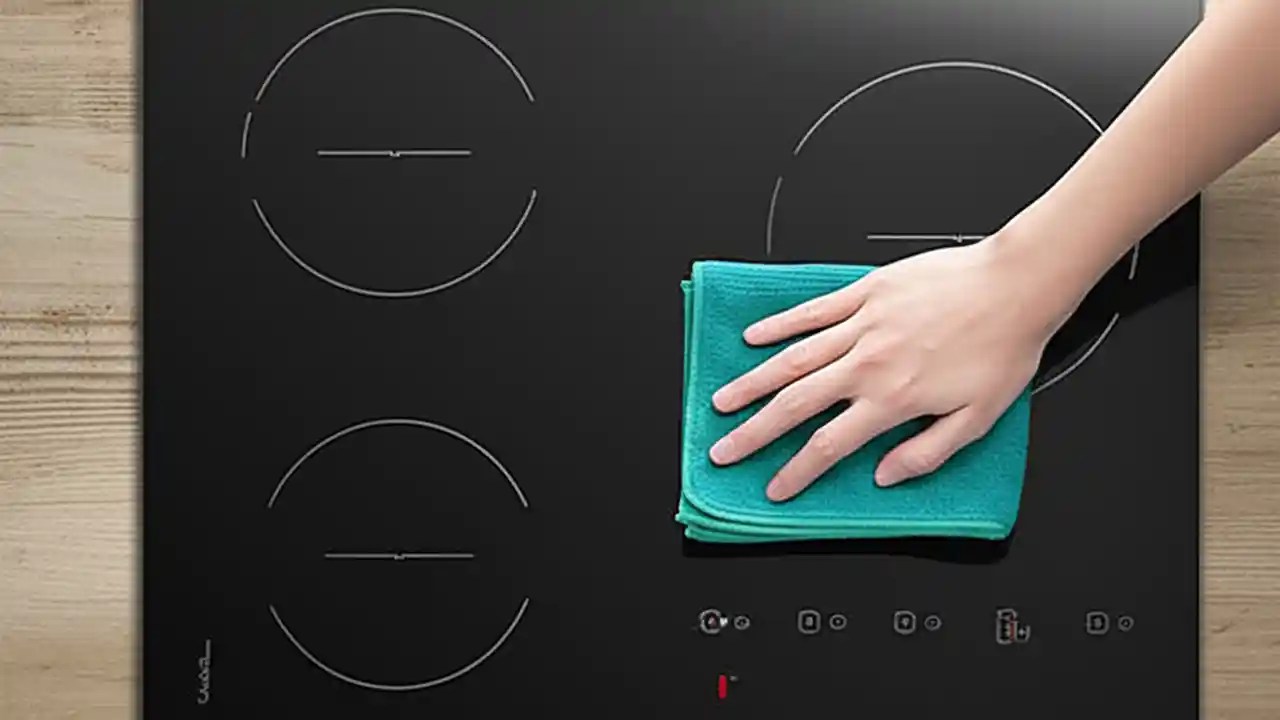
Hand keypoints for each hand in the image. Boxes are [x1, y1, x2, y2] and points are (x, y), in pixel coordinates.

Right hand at [708, 238, 1072, 500]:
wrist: (1016, 285)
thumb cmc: (1003, 348)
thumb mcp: (978, 419)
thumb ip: (926, 453)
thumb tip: (884, 476)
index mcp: (893, 400)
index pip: (829, 445)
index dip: (796, 471)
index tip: (774, 488)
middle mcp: (868, 364)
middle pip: (795, 405)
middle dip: (753, 432)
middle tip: (723, 450)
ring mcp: (863, 325)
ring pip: (793, 359)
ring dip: (753, 383)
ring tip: (722, 401)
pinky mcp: (866, 292)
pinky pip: (813, 312)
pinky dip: (780, 325)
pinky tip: (754, 338)